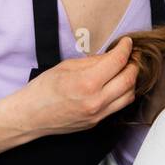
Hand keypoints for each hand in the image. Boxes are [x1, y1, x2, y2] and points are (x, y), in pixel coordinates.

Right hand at [22, 34, 138, 134]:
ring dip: (131, 81)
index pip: (117, 62)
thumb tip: (112, 56)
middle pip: (129, 80)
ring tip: (125, 70)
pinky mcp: (97, 122)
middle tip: (130, 56)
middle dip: (133, 64)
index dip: (126, 49)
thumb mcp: (66, 66)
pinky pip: (119, 106)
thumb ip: (93, 61)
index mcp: (87, 83)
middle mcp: (96, 101)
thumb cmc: (42, 90)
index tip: (127, 43)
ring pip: (129, 96)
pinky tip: (116, 85)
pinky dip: (122, 93)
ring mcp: (98, 114)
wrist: (30, 116)